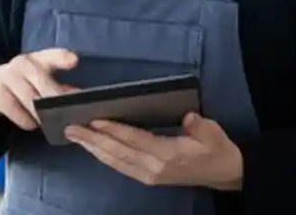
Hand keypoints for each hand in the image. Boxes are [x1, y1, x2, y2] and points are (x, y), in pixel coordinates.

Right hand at [0, 48, 78, 130]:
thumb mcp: (40, 81)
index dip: (62, 58)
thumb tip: (79, 98)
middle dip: (56, 99)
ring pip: (31, 99)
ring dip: (42, 114)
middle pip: (42, 82)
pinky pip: (17, 111)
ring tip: (51, 123)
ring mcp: (8, 77)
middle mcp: (22, 64)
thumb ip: (61, 88)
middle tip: (68, 115)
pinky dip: (26, 120)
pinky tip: (31, 124)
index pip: (51, 56)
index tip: (74, 61)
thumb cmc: (23, 84)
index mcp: (37, 59)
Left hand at [65, 112, 242, 190]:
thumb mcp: (213, 133)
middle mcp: (153, 167)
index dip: (114, 130)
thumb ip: (198, 125)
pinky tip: (92, 148)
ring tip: (74, 136)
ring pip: (115, 161)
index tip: (94, 120)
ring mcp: (149, 175)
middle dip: (93, 139)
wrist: (225, 174)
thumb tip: (186, 116)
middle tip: (70, 127)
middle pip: (117, 152)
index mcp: (167, 154)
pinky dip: (104, 157)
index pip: (135, 139)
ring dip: (93, 149)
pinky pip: (121, 167)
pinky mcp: (148, 178)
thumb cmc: (216, 149)